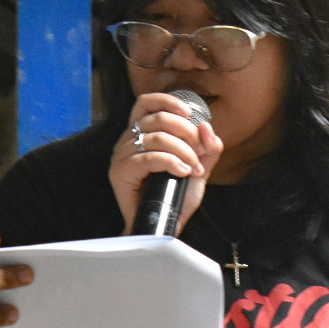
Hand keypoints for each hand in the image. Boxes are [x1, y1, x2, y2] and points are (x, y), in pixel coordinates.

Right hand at [110, 90, 222, 233]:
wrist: (163, 225)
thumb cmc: (176, 197)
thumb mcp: (198, 168)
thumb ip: (207, 148)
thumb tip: (207, 127)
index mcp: (141, 133)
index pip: (147, 102)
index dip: (168, 101)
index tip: (190, 114)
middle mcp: (128, 140)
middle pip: (159, 119)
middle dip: (187, 133)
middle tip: (199, 153)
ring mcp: (122, 155)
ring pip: (157, 138)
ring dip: (184, 152)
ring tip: (193, 168)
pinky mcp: (120, 171)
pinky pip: (150, 157)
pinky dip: (172, 162)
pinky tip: (182, 172)